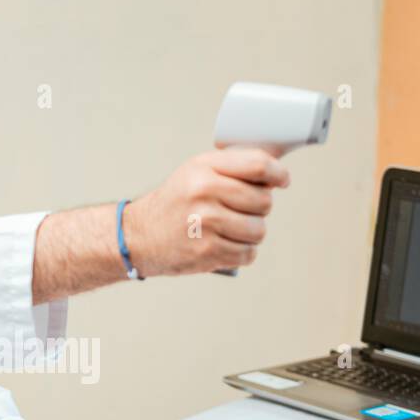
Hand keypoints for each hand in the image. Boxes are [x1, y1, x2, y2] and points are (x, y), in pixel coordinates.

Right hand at [125, 147, 289, 275]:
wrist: (138, 236)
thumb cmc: (174, 203)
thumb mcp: (195, 173)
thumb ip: (231, 168)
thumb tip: (274, 173)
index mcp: (203, 168)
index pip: (257, 165)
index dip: (277, 173)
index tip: (281, 180)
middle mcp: (204, 193)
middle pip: (263, 201)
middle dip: (260, 209)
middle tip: (242, 211)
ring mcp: (205, 224)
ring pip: (259, 231)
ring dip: (253, 234)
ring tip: (233, 230)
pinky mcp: (207, 252)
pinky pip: (247, 254)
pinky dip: (243, 253)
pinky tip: (227, 246)